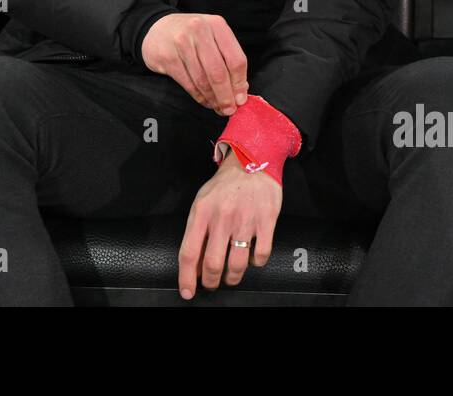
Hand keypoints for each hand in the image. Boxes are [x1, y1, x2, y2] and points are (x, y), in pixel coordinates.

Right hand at [141, 13, 247, 114]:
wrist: (158, 29)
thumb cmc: (192, 36)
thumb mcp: (213, 37)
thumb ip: (228, 59)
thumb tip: (241, 90)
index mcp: (217, 25)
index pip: (236, 59)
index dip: (240, 83)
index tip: (241, 98)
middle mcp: (199, 30)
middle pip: (219, 72)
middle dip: (226, 96)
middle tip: (230, 109)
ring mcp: (181, 43)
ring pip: (202, 80)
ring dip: (212, 99)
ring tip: (218, 107)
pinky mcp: (168, 57)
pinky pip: (188, 84)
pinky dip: (199, 96)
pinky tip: (204, 100)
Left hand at [178, 149, 281, 299]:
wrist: (253, 159)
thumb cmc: (225, 185)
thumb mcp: (202, 202)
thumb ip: (197, 231)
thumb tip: (194, 264)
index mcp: (201, 212)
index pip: (189, 253)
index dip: (186, 278)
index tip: (187, 292)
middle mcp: (222, 217)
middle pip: (212, 264)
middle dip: (210, 282)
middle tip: (212, 284)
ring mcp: (245, 220)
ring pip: (236, 265)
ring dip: (232, 278)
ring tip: (230, 277)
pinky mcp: (266, 221)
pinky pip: (260, 255)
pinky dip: (255, 263)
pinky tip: (251, 258)